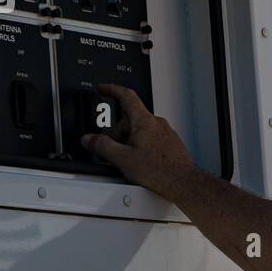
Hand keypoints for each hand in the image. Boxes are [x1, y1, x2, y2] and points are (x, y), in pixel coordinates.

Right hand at [81, 84, 194, 202]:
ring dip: (130, 141)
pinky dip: (141, 146)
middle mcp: (157, 123)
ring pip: (140, 130)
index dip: (112, 90)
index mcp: (144, 121)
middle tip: (113, 150)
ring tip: (130, 160)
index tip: (103, 88)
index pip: (126, 96)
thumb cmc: (159, 170)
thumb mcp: (122, 159)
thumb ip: (102, 146)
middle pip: (130, 118)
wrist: (182, 182)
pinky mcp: (170, 142)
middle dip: (118, 132)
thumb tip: (90, 139)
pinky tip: (141, 162)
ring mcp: (165, 132)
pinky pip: (150, 138)